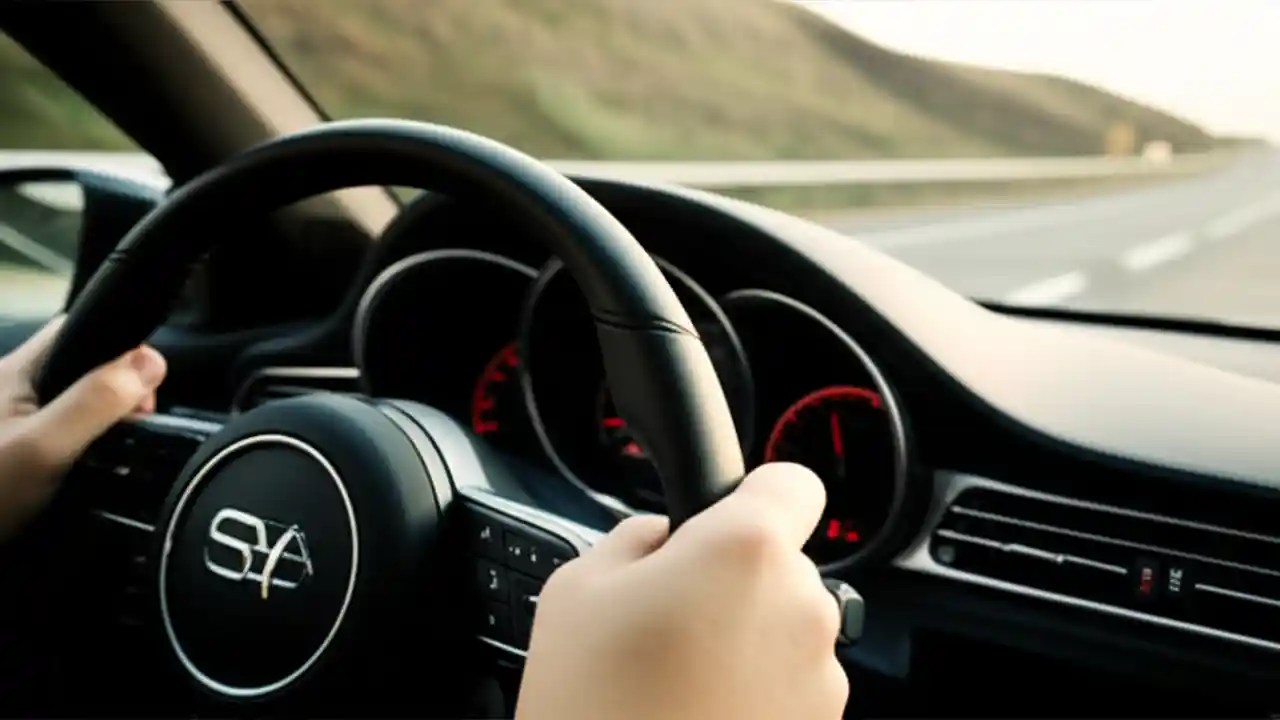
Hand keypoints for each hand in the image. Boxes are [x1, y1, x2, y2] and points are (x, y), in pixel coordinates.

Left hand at [0, 316, 165, 541]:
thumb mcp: (45, 447)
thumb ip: (95, 402)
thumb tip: (154, 360)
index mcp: (15, 372)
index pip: (81, 330)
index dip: (123, 351)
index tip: (146, 397)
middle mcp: (12, 390)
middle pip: (82, 368)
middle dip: (118, 392)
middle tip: (135, 431)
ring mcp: (12, 424)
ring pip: (74, 404)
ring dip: (103, 423)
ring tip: (119, 455)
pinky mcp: (16, 456)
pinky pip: (63, 435)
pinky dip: (85, 447)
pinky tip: (94, 471)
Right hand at [515, 462, 847, 719]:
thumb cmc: (593, 707)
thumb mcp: (579, 588)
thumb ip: (637, 537)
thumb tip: (665, 537)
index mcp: (747, 551)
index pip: (794, 482)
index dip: (755, 493)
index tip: (724, 517)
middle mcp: (803, 607)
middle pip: (782, 562)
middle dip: (732, 578)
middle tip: (668, 617)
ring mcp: (820, 677)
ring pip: (785, 626)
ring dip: (744, 638)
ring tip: (675, 678)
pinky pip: (788, 683)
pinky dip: (753, 690)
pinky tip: (696, 711)